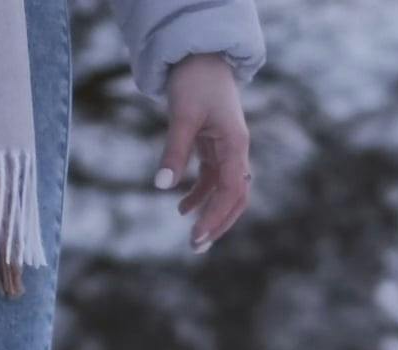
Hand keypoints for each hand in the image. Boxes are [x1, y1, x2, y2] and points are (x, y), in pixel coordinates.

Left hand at [156, 54, 253, 252]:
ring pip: (225, 191)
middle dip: (218, 224)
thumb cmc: (194, 81)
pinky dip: (199, 194)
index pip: (231, 191)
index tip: (197, 236)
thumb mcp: (182, 115)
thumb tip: (161, 186)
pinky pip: (212, 178)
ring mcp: (227, 149)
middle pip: (236, 198)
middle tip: (197, 247)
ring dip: (210, 214)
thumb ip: (174, 151)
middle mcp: (236, 150)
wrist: (199, 54)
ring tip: (192, 237)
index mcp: (235, 145)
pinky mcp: (214, 145)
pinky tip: (181, 207)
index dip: (216, 216)